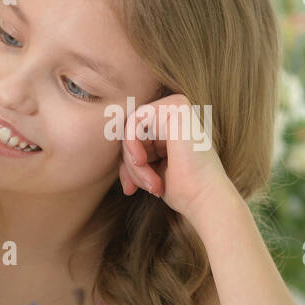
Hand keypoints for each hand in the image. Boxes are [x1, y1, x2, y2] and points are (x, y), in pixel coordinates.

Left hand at [116, 93, 236, 221]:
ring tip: (148, 182)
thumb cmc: (180, 188)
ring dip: (132, 161)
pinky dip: (132, 146)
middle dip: (128, 164)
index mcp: (173, 126)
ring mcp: (178, 107)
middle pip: (130, 132)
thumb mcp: (148, 168)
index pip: (133, 137)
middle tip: (138, 187)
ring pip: (130, 128)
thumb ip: (131, 152)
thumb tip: (102, 146)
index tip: (130, 187)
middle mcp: (177, 113)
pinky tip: (143, 163)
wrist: (203, 198)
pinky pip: (135, 121)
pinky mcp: (177, 108)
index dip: (126, 163)